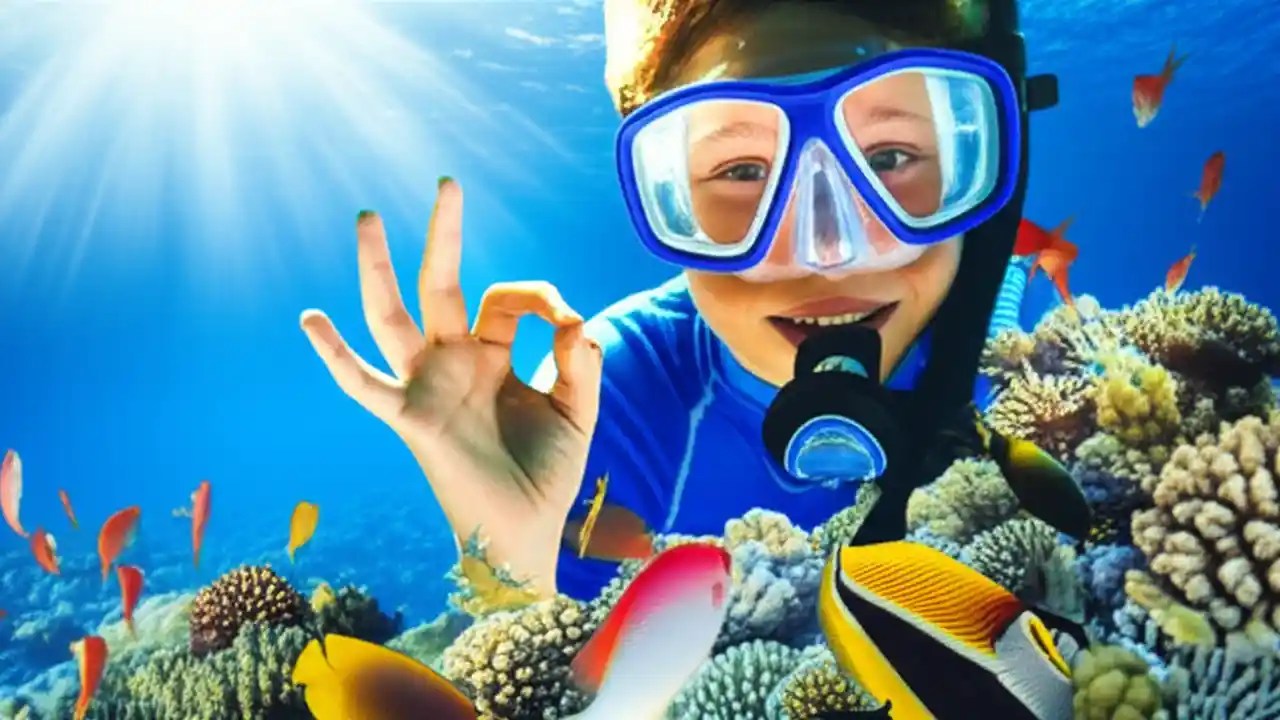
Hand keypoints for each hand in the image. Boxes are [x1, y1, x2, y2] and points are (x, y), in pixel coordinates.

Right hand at [300, 178, 601, 595]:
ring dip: (378, 269)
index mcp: (495, 357)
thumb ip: (582, 363)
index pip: (508, 300)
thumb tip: (575, 321)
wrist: (525, 535)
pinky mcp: (411, 419)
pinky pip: (364, 386)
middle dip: (444, 235)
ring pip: (393, 317)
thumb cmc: (548, 476)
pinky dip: (335, 356)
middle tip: (448, 184)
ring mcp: (428, 386)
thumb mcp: (577, 412)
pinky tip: (310, 320)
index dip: (541, 298)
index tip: (568, 323)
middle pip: (441, 285)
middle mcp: (455, 363)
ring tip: (367, 218)